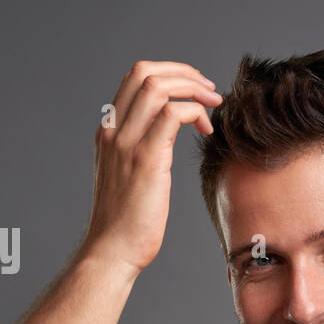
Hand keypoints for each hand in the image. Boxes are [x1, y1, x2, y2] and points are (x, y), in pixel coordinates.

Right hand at [78, 60, 221, 274]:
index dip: (169, 74)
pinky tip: (207, 130)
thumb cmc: (126, 222)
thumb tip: (163, 139)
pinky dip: (195, 112)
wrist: (112, 251)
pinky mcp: (146, 159)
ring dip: (193, 89)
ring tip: (214, 106)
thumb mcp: (127, 176)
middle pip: (145, 72)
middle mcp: (113, 130)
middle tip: (210, 91)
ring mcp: (127, 143)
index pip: (134, 79)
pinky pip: (173, 114)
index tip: (194, 90)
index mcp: (108, 131)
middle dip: (184, 73)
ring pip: (158, 86)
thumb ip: (139, 150)